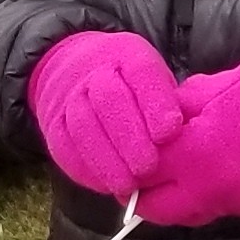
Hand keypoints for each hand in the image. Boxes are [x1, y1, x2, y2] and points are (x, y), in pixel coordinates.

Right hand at [25, 31, 185, 202]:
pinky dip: (86, 169)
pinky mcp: (54, 124)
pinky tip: (106, 185)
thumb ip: (167, 105)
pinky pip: (65, 147)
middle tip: (148, 166)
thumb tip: (186, 143)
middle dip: (129, 136)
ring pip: (84, 126)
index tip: (169, 132)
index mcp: (128, 55)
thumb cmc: (131, 85)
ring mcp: (70, 97)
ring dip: (107, 159)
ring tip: (128, 184)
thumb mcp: (153, 81)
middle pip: (109, 100)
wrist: (76, 70)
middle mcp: (95, 72)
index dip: (155, 103)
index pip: (141, 72)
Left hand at [143, 46, 239, 226]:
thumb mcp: (199, 93)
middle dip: (144, 197)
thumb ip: (166, 121)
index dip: (127, 175)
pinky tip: (209, 175)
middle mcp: (212, 186)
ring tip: (175, 177)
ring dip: (173, 200)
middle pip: (157, 210)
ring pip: (185, 214)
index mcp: (195, 153)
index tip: (123, 169)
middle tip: (141, 181)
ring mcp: (234, 201)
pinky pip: (215, 209)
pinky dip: (204, 197)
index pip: (142, 179)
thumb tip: (141, 139)